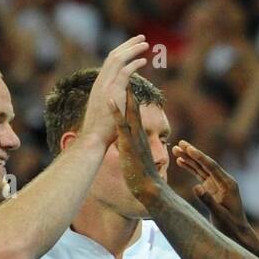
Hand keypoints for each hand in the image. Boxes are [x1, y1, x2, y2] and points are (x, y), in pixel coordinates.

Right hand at [80, 34, 149, 148]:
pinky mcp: (112, 91)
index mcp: (99, 85)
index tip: (132, 46)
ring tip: (145, 44)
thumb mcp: (106, 112)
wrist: (94, 139)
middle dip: (128, 45)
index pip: (110, 62)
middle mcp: (101, 82)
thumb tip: (119, 100)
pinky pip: (124, 72)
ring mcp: (105, 85)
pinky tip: (143, 60)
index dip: (121, 51)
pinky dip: (134, 63)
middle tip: (141, 38)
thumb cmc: (101, 131)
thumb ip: (112, 102)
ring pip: (118, 59)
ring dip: (133, 50)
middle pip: (114, 55)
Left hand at [112, 84, 163, 201]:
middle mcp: (140, 133)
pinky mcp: (128, 144)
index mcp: (141, 136)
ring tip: (121, 75)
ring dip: (125, 93)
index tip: (128, 83)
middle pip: (135, 106)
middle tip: (127, 70)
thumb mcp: (138, 161)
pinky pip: (121, 124)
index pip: (137, 113)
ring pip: (130, 110)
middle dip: (131, 88)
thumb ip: (137, 153)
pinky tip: (108, 99)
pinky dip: (115, 111)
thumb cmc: (144, 179)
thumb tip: (135, 151)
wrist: (150, 188)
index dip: (132, 98)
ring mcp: (134, 137)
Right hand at [173, 139, 248, 235]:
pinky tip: (181, 162)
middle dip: (192, 153)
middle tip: (180, 143)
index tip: (188, 148)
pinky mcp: (212, 188)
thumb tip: (195, 187)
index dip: (199, 157)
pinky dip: (190, 168)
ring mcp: (217, 184)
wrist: (237, 232)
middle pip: (205, 164)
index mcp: (228, 184)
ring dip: (189, 159)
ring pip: (201, 168)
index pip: (212, 167)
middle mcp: (223, 181)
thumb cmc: (230, 225)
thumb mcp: (219, 215)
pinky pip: (200, 175)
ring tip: (176, 150)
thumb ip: (208, 201)